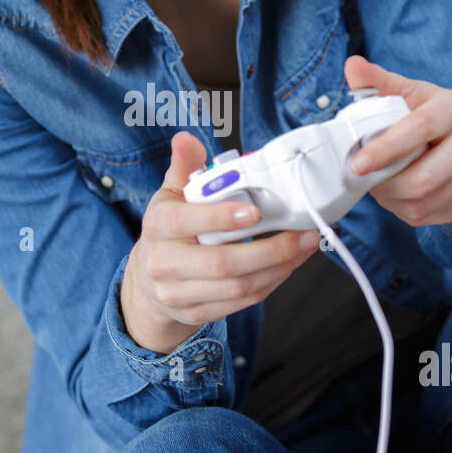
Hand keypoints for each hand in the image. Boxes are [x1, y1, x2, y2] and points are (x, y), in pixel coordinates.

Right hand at [121, 130, 319, 352]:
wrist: (148, 283)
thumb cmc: (169, 231)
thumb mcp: (170, 195)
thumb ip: (184, 167)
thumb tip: (185, 139)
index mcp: (158, 225)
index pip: (185, 221)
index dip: (220, 217)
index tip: (254, 211)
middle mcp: (164, 262)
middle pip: (222, 263)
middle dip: (269, 250)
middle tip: (303, 233)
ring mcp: (178, 293)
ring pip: (237, 287)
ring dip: (278, 268)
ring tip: (303, 247)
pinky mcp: (196, 313)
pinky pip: (241, 303)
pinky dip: (270, 284)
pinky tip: (287, 266)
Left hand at [343, 55, 451, 227]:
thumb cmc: (425, 115)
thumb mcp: (404, 94)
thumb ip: (376, 82)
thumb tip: (352, 65)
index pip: (419, 128)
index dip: (386, 149)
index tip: (358, 164)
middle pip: (424, 176)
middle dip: (386, 184)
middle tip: (367, 180)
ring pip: (425, 201)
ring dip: (393, 200)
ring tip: (382, 186)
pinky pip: (433, 216)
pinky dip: (407, 210)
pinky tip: (400, 196)